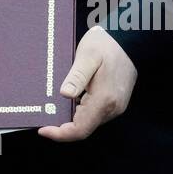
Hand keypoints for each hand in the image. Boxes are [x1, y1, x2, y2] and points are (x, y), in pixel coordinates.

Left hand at [37, 25, 136, 141]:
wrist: (129, 39)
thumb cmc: (108, 44)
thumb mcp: (87, 56)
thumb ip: (77, 77)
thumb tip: (64, 95)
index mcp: (104, 99)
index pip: (80, 129)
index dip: (60, 134)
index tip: (43, 129)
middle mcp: (112, 108)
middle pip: (84, 128)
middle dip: (62, 126)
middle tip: (44, 116)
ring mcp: (115, 106)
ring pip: (89, 122)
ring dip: (71, 118)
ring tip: (53, 107)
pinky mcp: (115, 102)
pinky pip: (95, 113)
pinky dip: (80, 112)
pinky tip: (70, 100)